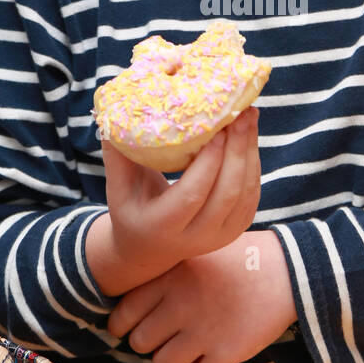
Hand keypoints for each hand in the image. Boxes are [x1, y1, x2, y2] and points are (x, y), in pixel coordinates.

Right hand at [100, 107, 261, 277]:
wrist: (150, 249)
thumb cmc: (132, 209)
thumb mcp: (118, 188)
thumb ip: (117, 155)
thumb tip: (110, 116)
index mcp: (163, 226)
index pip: (191, 195)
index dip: (208, 163)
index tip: (216, 129)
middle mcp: (196, 237)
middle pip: (225, 193)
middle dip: (237, 150)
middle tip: (241, 113)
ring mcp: (220, 236)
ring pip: (244, 192)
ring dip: (249, 152)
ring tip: (248, 116)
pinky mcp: (236, 229)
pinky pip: (251, 193)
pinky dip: (253, 163)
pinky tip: (248, 135)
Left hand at [106, 231, 296, 362]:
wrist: (288, 268)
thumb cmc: (243, 256)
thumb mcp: (197, 252)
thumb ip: (168, 274)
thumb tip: (139, 302)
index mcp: (169, 278)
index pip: (124, 313)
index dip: (123, 325)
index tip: (132, 327)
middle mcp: (180, 305)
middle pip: (140, 343)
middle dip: (151, 343)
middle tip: (169, 335)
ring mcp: (203, 331)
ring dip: (175, 360)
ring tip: (191, 347)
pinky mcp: (227, 352)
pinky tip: (215, 356)